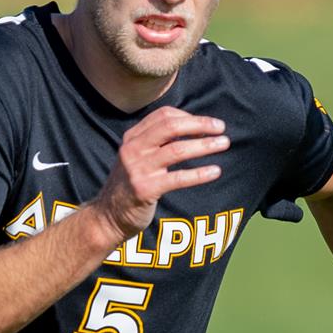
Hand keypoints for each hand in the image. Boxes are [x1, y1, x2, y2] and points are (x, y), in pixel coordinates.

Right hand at [92, 107, 226, 239]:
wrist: (109, 216)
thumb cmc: (130, 185)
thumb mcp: (137, 158)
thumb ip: (157, 143)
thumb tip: (195, 129)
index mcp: (132, 137)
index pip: (164, 115)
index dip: (189, 116)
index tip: (208, 124)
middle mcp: (133, 149)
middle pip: (171, 127)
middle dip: (200, 125)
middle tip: (221, 128)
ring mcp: (137, 169)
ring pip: (177, 150)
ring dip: (204, 146)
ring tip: (224, 144)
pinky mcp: (145, 189)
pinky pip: (178, 178)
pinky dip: (199, 173)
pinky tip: (215, 171)